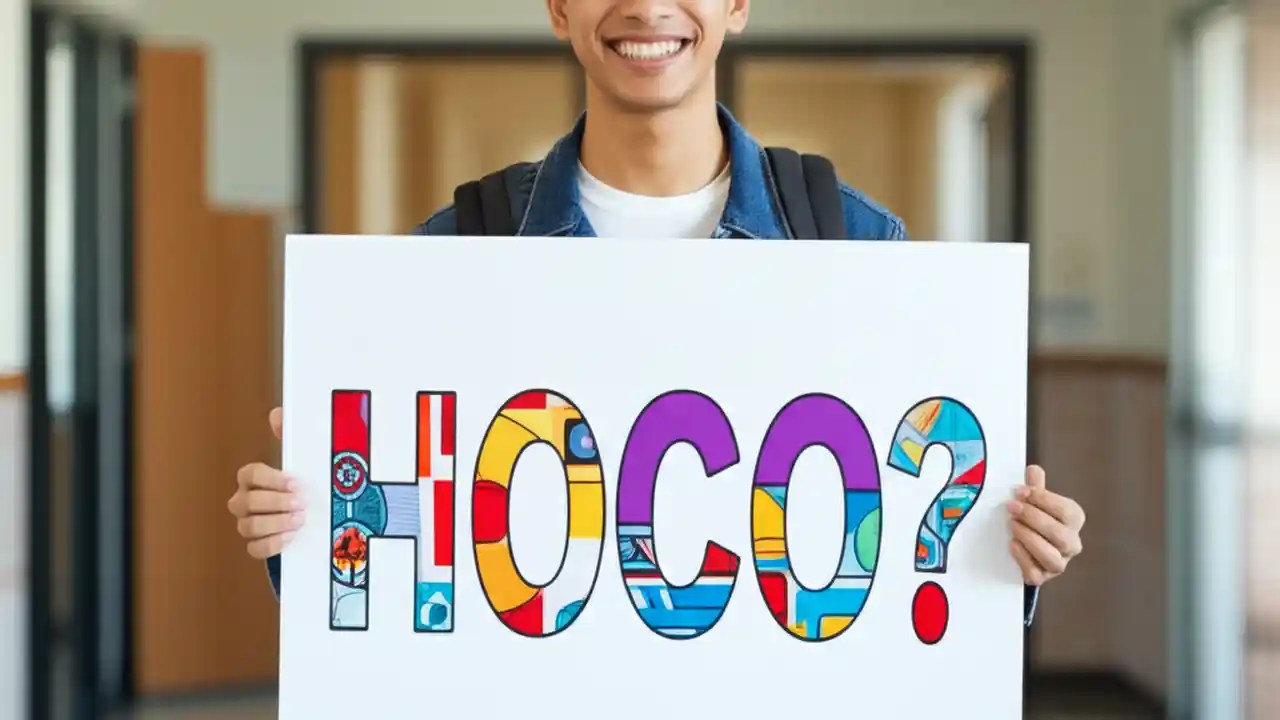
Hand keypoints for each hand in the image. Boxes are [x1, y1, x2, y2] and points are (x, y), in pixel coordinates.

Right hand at [227, 407, 305, 557]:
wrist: (310, 517)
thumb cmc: (301, 485)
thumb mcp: (300, 460)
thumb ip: (289, 436)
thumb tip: (278, 414)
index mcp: (252, 479)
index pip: (249, 475)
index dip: (270, 479)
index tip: (294, 482)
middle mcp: (245, 502)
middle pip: (247, 502)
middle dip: (275, 503)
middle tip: (300, 503)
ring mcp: (249, 525)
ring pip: (248, 526)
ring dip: (275, 523)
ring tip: (299, 520)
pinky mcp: (259, 546)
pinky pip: (254, 549)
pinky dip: (272, 544)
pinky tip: (290, 537)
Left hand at [1007, 465, 1083, 585]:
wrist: (1027, 548)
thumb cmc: (1034, 519)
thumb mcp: (1035, 501)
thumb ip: (1035, 487)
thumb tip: (1033, 470)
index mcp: (1073, 520)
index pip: (1066, 511)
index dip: (1043, 500)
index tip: (1021, 491)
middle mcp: (1071, 544)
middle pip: (1060, 534)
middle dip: (1034, 518)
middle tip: (1012, 507)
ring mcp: (1058, 563)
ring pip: (1052, 557)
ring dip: (1030, 539)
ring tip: (1013, 525)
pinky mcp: (1041, 577)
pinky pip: (1036, 574)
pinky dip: (1023, 559)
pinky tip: (1012, 544)